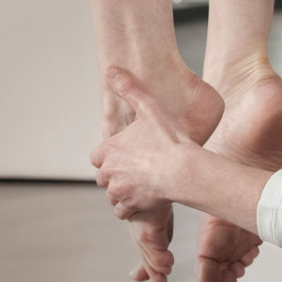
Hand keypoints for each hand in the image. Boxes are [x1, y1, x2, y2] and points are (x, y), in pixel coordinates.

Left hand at [92, 68, 195, 236]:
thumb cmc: (169, 140)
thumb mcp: (150, 109)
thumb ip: (129, 89)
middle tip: (135, 169)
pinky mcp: (130, 206)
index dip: (109, 156)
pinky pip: (121, 211)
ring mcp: (118, 190)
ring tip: (140, 184)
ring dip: (121, 191)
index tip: (125, 155)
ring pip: (111, 194)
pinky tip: (142, 198)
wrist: (184, 170)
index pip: (96, 157)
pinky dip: (129, 207)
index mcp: (108, 150)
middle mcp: (108, 172)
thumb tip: (112, 70)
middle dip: (115, 174)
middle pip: (103, 177)